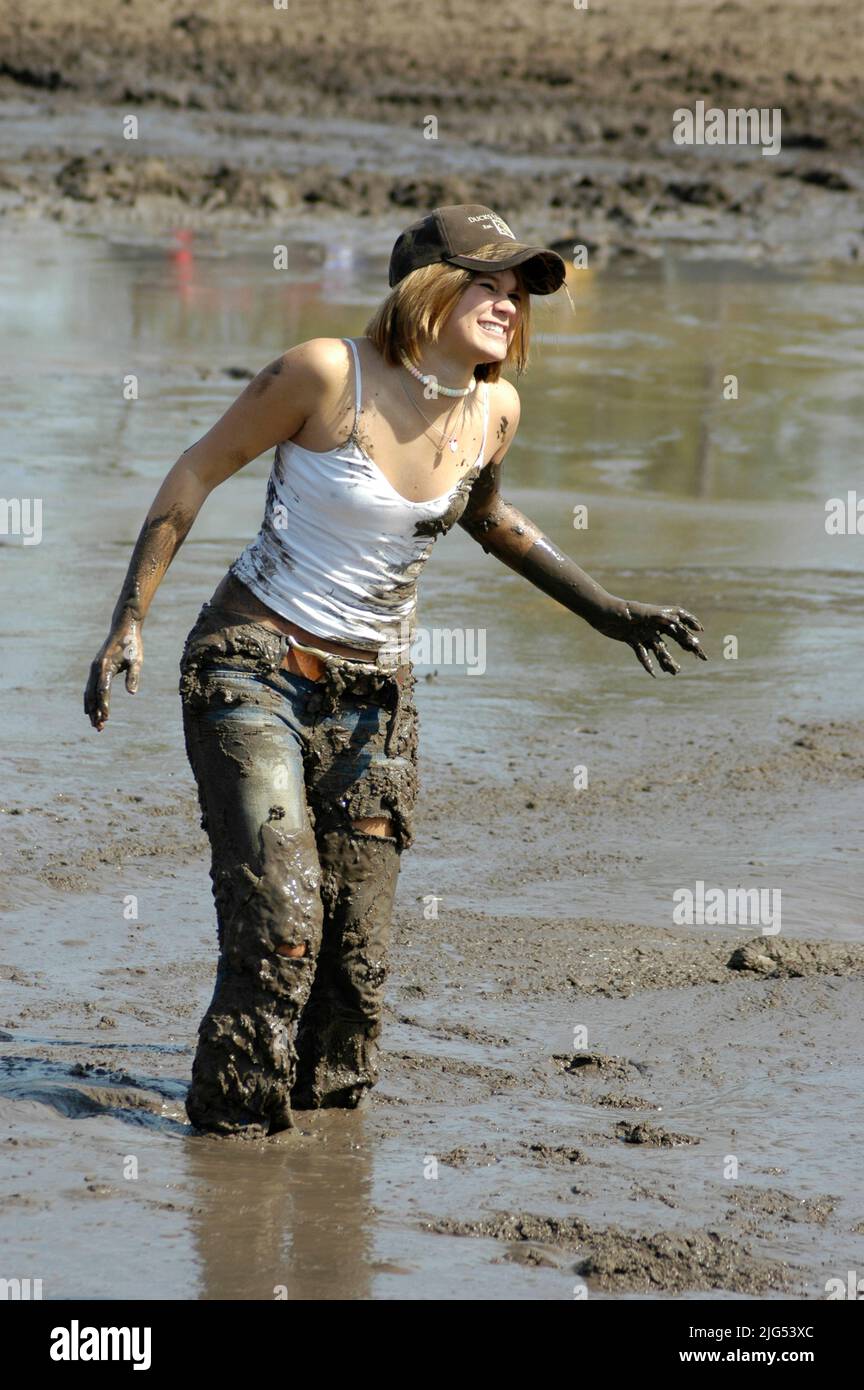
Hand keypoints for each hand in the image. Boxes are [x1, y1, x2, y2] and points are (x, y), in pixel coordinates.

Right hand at [84, 615, 142, 729]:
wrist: (124, 628)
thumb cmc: (132, 645)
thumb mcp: (136, 660)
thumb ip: (133, 677)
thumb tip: (132, 693)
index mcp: (105, 667)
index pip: (103, 691)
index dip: (104, 705)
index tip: (106, 719)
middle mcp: (96, 669)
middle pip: (92, 695)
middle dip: (95, 712)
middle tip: (99, 728)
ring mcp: (94, 669)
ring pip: (89, 693)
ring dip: (92, 709)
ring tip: (95, 724)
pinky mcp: (96, 668)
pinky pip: (90, 687)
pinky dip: (90, 700)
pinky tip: (91, 710)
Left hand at [594, 599, 706, 675]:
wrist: (601, 612)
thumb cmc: (621, 609)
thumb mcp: (640, 613)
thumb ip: (658, 617)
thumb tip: (676, 622)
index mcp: (657, 614)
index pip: (679, 616)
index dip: (691, 622)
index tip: (701, 632)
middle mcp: (653, 624)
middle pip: (675, 636)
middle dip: (688, 645)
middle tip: (700, 656)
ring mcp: (643, 632)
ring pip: (660, 648)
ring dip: (668, 660)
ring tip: (676, 671)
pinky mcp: (633, 639)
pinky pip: (643, 654)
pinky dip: (647, 663)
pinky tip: (653, 673)